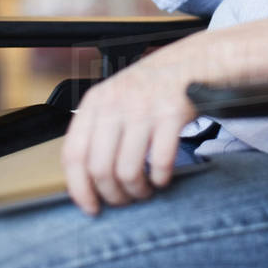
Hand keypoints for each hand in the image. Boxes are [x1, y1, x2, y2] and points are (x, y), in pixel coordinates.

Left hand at [61, 44, 198, 213]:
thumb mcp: (115, 97)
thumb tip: (86, 179)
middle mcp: (115, 103)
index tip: (90, 207)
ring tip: (144, 191)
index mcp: (95, 102)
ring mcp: (144, 108)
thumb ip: (98, 129)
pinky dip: (160, 179)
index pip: (73, 155)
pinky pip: (160, 162)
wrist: (193, 60)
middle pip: (99, 169)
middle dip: (112, 195)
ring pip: (128, 171)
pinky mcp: (172, 114)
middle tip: (124, 200)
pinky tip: (162, 177)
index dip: (79, 188)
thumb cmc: (153, 86)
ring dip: (137, 191)